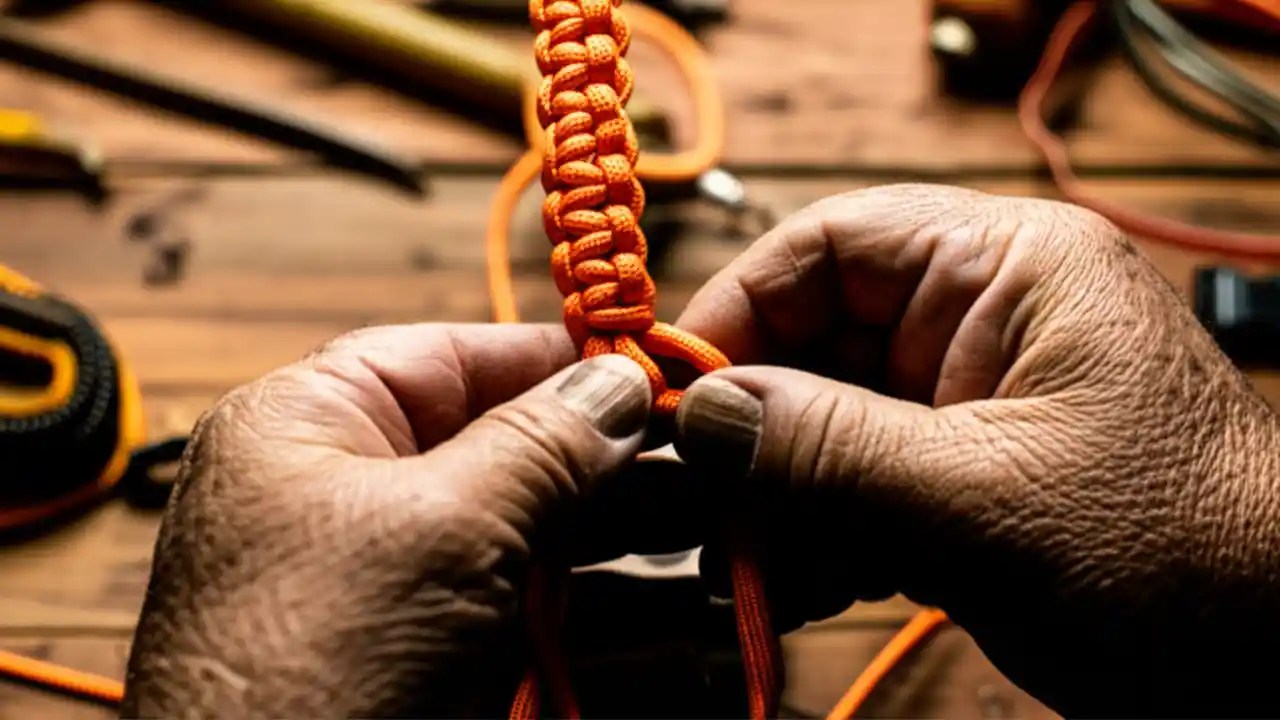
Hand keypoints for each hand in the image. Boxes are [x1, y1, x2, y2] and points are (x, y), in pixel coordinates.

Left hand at [121, 323, 686, 717]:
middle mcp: (356, 494)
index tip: (656, 364)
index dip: (556, 358)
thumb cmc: (312, 659)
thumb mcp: (441, 526)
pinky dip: (609, 616)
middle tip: (710, 458)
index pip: (454, 358)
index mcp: (316, 425)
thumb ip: (541, 443)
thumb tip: (618, 381)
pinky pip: (536, 615)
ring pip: (534, 537)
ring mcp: (400, 582)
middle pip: (509, 447)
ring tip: (724, 530)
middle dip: (613, 460)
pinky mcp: (434, 657)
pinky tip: (685, 618)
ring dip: (630, 540)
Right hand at [671, 184, 1279, 716]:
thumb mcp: (985, 499)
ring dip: (772, 497)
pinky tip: (779, 588)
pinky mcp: (963, 478)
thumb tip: (694, 414)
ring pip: (825, 424)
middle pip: (814, 342)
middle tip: (688, 502)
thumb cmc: (1182, 557)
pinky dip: (814, 537)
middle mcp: (980, 321)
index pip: (829, 247)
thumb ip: (830, 451)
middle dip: (748, 427)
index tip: (666, 390)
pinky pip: (858, 485)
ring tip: (728, 567)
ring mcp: (968, 404)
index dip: (736, 310)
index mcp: (1007, 268)